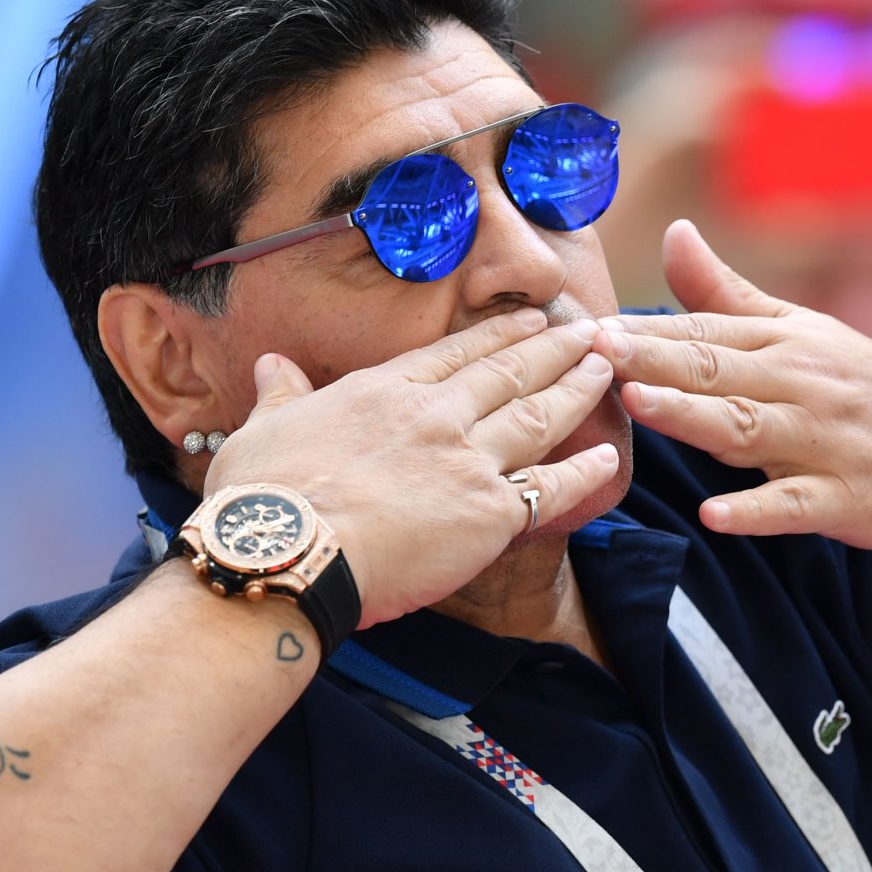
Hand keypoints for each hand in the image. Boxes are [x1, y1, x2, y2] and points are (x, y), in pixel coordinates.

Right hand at [204, 309, 619, 627]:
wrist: (284, 551)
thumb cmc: (262, 497)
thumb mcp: (262, 431)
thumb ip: (280, 395)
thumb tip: (271, 365)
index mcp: (384, 392)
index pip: (453, 355)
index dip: (498, 335)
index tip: (529, 320)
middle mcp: (436, 416)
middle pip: (508, 373)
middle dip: (554, 348)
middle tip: (591, 331)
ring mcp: (468, 460)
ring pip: (537, 415)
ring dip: (577, 389)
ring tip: (607, 368)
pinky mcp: (489, 513)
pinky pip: (550, 486)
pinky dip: (584, 471)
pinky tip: (609, 458)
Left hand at [595, 220, 871, 550]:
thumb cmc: (867, 384)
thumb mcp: (803, 329)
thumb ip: (728, 293)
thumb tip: (674, 233)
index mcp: (783, 343)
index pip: (705, 331)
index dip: (644, 330)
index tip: (583, 326)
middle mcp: (799, 385)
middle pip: (717, 370)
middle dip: (654, 359)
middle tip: (593, 351)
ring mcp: (822, 443)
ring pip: (748, 428)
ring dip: (693, 416)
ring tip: (639, 404)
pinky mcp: (845, 498)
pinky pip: (796, 505)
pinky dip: (756, 510)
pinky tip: (715, 514)